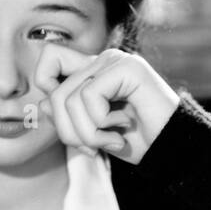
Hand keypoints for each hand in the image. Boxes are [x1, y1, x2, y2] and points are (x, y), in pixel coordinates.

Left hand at [33, 46, 180, 164]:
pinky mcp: (127, 67)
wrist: (169, 150)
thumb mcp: (89, 133)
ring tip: (111, 139)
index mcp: (91, 71)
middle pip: (54, 94)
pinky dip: (100, 123)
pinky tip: (122, 127)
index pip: (48, 59)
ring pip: (68, 99)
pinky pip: (89, 96)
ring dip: (87, 133)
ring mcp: (115, 61)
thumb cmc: (132, 141)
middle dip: (69, 133)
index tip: (70, 122)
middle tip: (94, 146)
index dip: (46, 89)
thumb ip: (66, 116)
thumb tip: (42, 104)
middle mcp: (101, 60)